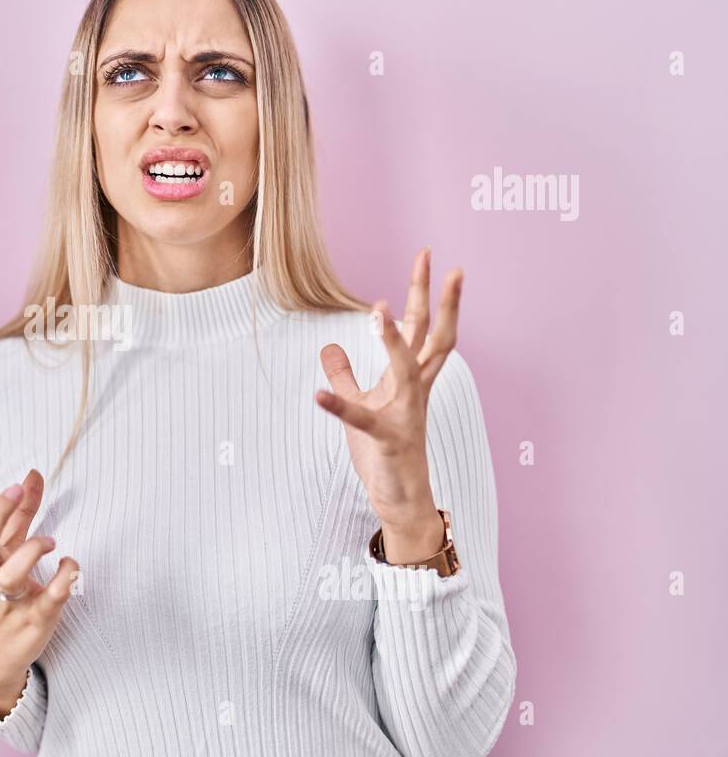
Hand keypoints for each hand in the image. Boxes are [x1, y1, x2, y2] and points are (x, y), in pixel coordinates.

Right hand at [0, 455, 79, 717]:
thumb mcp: (4, 553)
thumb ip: (19, 514)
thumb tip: (32, 474)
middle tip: (15, 488)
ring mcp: (10, 602)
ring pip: (10, 575)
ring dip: (30, 550)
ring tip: (50, 541)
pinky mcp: (35, 622)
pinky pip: (49, 601)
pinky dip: (63, 580)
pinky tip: (71, 565)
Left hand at [314, 247, 462, 558]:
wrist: (402, 498)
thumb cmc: (385, 451)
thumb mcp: (361, 405)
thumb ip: (345, 375)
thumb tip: (329, 346)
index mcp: (410, 379)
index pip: (424, 327)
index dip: (427, 293)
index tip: (430, 258)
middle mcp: (415, 391)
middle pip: (432, 336)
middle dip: (435, 299)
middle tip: (440, 262)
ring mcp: (405, 414)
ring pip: (405, 369)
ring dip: (390, 339)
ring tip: (376, 308)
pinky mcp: (386, 440)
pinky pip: (362, 420)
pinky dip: (339, 405)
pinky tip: (316, 394)